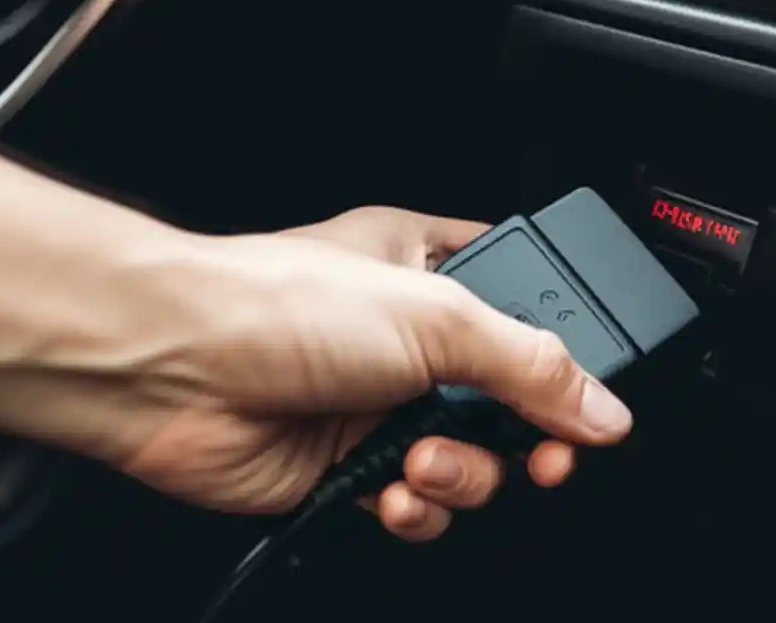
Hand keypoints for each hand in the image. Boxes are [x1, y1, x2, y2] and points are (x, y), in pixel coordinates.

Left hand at [113, 207, 633, 540]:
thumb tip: (604, 406)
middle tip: (542, 453)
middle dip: (528, 437)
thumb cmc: (277, 302)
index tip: (588, 396)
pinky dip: (415, 508)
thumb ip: (534, 365)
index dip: (566, 357)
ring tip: (421, 454)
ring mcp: (383, 405)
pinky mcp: (350, 469)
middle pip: (513, 402)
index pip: (531, 311)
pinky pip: (419, 505)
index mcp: (435, 267)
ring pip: (474, 463)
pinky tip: (391, 488)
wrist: (171, 370)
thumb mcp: (438, 316)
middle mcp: (413, 338)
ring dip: (463, 474)